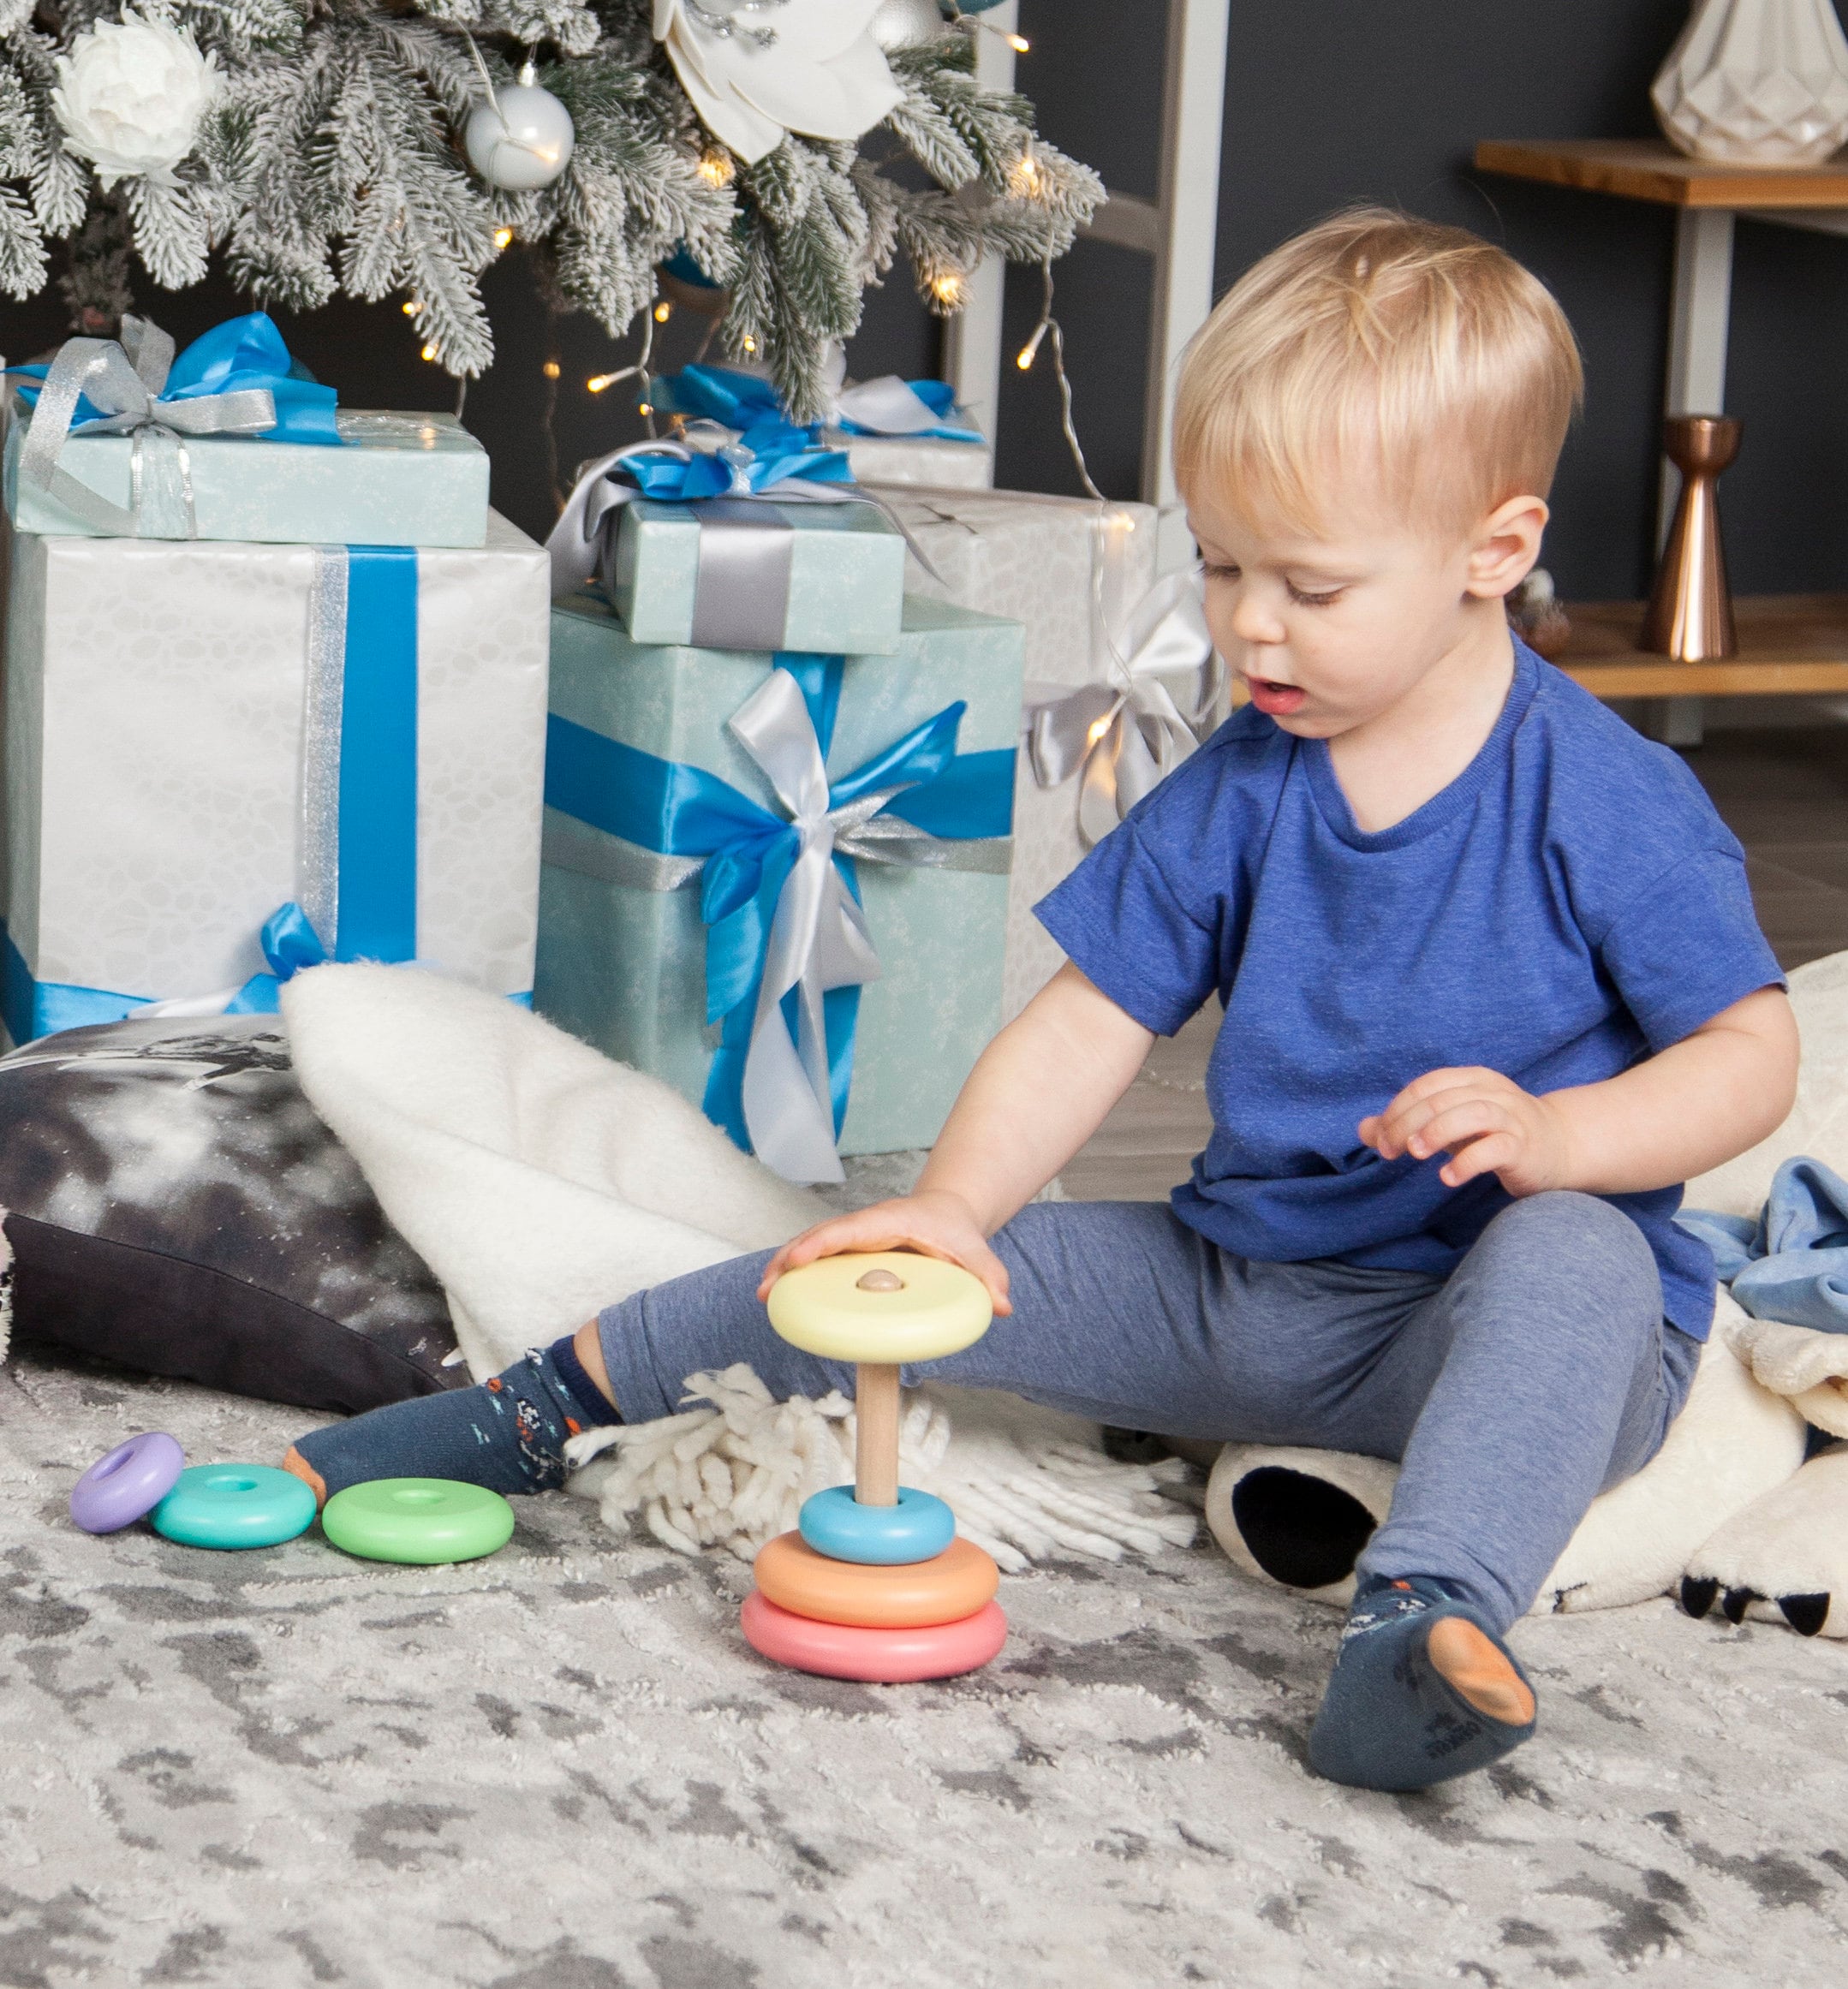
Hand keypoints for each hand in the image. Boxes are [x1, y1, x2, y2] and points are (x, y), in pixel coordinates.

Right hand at [756, 1189, 1011, 1312]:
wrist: (946, 1213)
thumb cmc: (955, 1231)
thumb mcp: (976, 1252)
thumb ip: (991, 1277)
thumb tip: (1003, 1307)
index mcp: (888, 1221)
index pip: (850, 1229)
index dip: (822, 1242)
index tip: (799, 1257)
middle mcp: (864, 1226)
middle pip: (818, 1236)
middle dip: (790, 1257)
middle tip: (766, 1287)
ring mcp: (853, 1237)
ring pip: (811, 1245)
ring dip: (785, 1266)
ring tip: (763, 1294)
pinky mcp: (848, 1250)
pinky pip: (817, 1256)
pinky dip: (795, 1270)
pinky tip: (780, 1293)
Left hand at [1359, 1066, 1572, 1196]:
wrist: (1558, 1147)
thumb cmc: (1492, 1134)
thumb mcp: (1448, 1125)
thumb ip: (1407, 1125)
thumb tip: (1364, 1129)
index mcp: (1472, 1080)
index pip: (1427, 1086)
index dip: (1398, 1109)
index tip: (1380, 1139)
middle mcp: (1493, 1092)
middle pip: (1442, 1100)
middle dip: (1407, 1125)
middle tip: (1389, 1151)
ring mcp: (1512, 1118)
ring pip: (1471, 1114)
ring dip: (1437, 1132)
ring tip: (1415, 1154)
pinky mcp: (1524, 1147)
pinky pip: (1495, 1148)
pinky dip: (1468, 1162)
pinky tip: (1447, 1177)